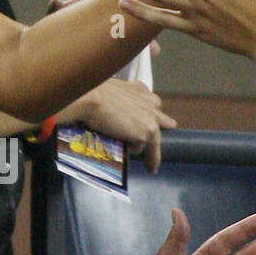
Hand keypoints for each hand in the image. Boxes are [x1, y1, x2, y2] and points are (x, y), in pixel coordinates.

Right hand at [60, 79, 174, 173]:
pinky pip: (140, 149)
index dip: (147, 113)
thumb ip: (120, 96)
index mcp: (141, 90)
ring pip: (155, 141)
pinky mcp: (146, 134)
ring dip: (149, 151)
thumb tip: (111, 104)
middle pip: (164, 121)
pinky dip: (132, 151)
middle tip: (156, 140)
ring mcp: (151, 119)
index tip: (145, 119)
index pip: (151, 103)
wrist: (90, 97)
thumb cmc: (93, 91)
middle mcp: (151, 103)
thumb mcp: (111, 89)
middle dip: (161, 129)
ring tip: (151, 165)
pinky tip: (126, 153)